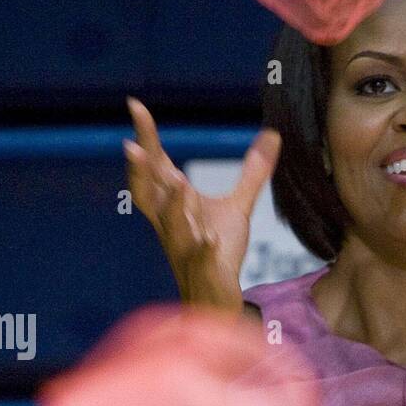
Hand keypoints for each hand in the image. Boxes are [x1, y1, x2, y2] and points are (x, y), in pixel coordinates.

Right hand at [124, 97, 281, 309]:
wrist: (216, 300)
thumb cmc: (218, 253)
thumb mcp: (237, 208)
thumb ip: (252, 172)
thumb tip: (273, 134)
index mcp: (173, 206)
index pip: (156, 167)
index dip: (146, 138)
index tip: (135, 105)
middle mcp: (171, 226)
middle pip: (149, 195)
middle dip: (141, 171)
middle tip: (132, 145)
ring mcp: (184, 249)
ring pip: (174, 227)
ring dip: (176, 207)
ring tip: (182, 183)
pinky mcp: (204, 271)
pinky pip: (201, 259)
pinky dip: (204, 249)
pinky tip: (210, 240)